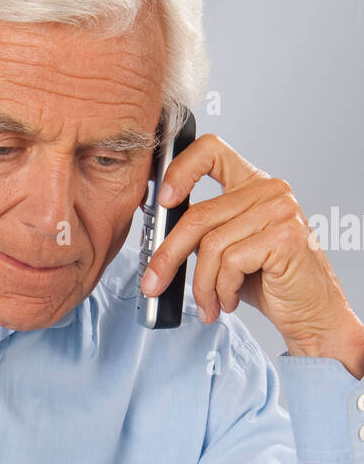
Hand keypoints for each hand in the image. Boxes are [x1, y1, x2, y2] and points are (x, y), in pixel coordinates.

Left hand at [139, 133, 363, 376]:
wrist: (310, 312)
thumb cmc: (268, 282)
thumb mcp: (227, 250)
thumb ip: (202, 232)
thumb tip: (159, 237)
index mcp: (252, 184)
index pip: (211, 150)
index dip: (180, 169)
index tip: (163, 200)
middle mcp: (269, 191)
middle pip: (199, 215)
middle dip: (168, 255)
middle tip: (153, 283)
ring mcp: (280, 211)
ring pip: (211, 246)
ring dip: (201, 285)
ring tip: (208, 304)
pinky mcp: (284, 237)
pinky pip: (230, 263)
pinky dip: (221, 290)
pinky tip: (229, 301)